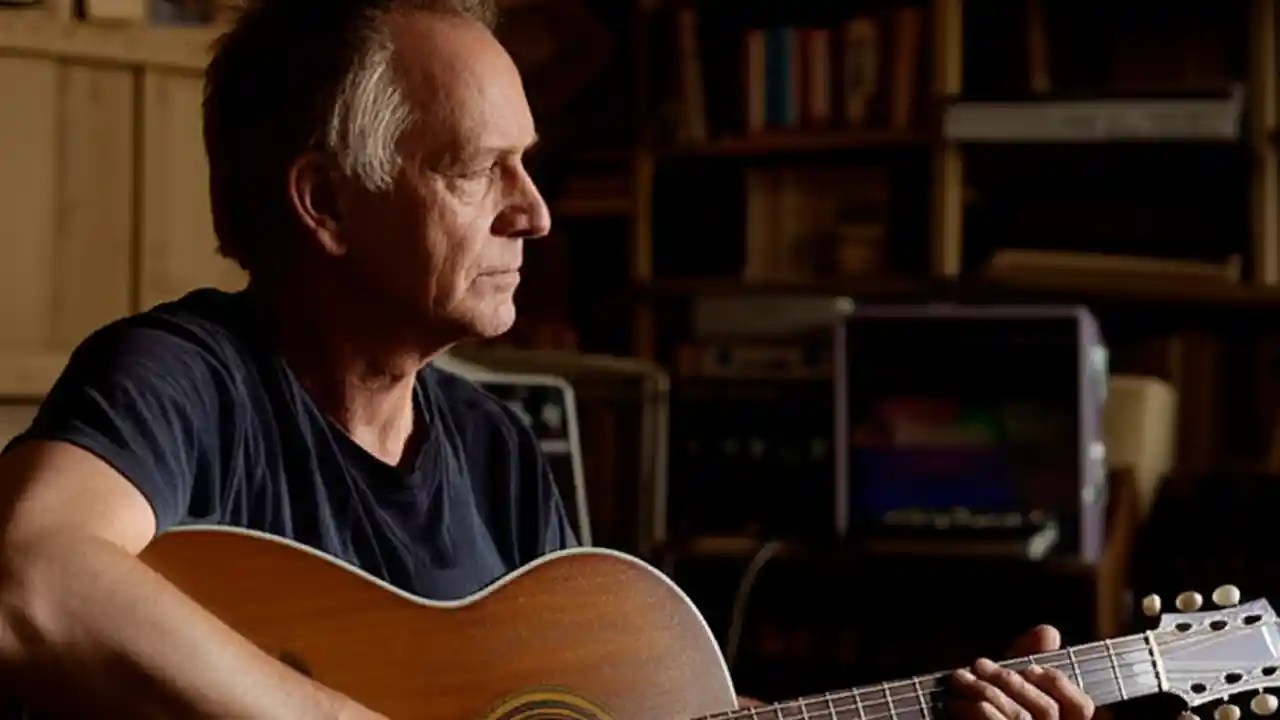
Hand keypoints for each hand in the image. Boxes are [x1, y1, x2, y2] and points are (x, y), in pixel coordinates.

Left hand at [948, 625, 1094, 719]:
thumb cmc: (976, 712)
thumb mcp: (1001, 687)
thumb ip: (1024, 663)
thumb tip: (1048, 631)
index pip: (1081, 707)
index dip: (1058, 683)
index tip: (1029, 667)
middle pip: (1046, 709)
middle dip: (1008, 680)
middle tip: (978, 664)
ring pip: (1022, 717)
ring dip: (986, 691)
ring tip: (959, 679)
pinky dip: (977, 712)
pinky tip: (957, 704)